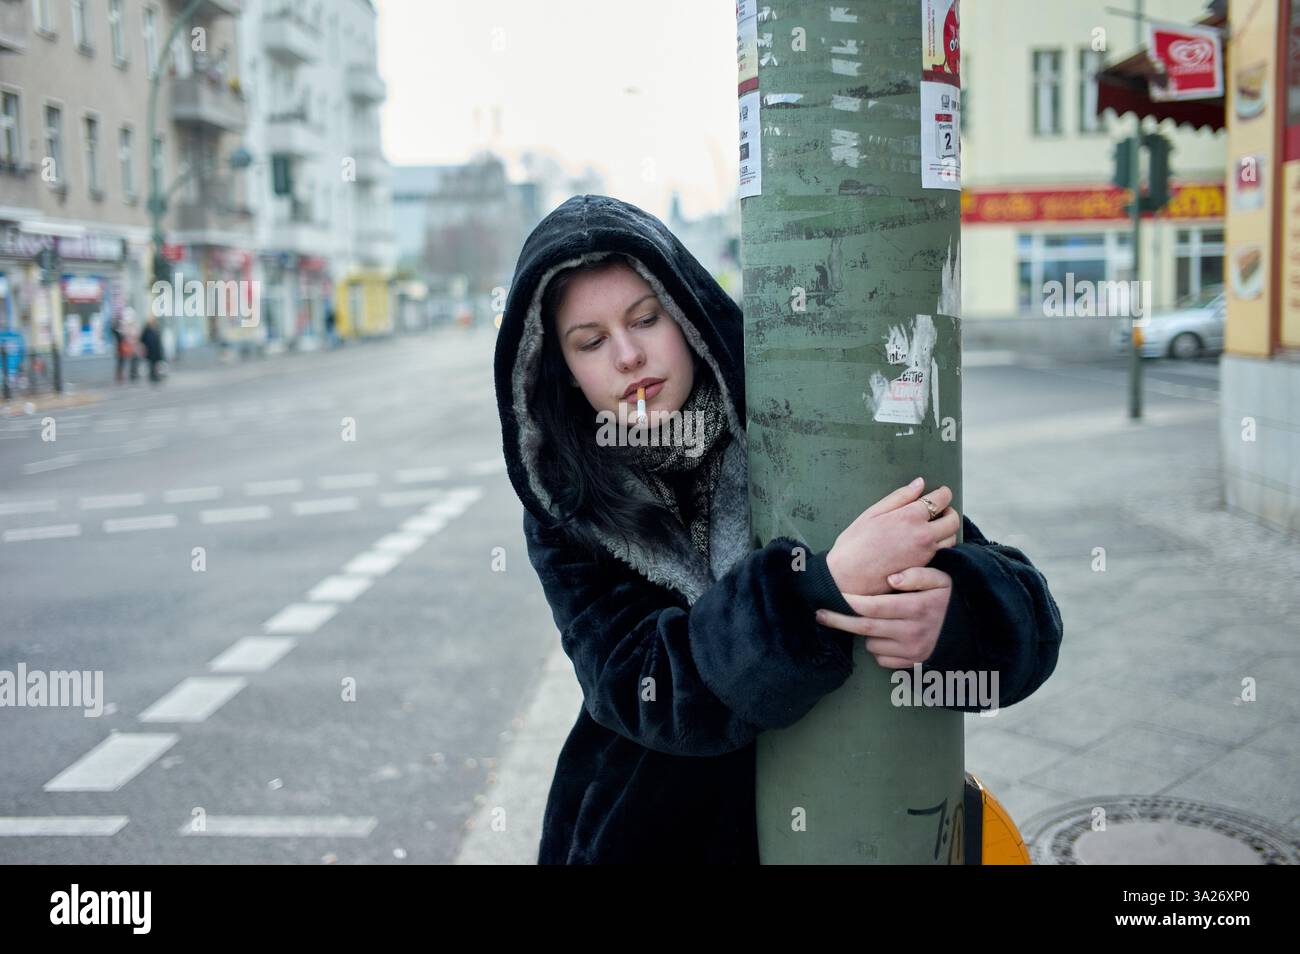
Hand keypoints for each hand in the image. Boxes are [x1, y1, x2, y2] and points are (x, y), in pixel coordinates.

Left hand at [814, 566, 952, 667]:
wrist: (973, 627)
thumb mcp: (941, 578)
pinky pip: (882, 659)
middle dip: (838, 620)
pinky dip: (878, 648)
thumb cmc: (950, 597)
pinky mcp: (913, 663)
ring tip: (874, 619)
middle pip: (864, 628)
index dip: (849, 602)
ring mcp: (912, 651)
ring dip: (865, 632)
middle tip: (820, 614)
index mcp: (916, 608)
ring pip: (871, 644)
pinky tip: (886, 635)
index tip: (834, 595)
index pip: (873, 607)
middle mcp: (912, 632)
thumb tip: (892, 579)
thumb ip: (917, 575)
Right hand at [825, 478, 959, 596]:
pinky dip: (941, 546)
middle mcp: (923, 535)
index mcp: (910, 516)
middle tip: (941, 511)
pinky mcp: (924, 569)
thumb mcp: (872, 513)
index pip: (941, 499)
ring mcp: (926, 554)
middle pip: (953, 519)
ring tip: (934, 528)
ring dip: (947, 531)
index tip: (941, 493)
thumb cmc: (854, 543)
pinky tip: (927, 544)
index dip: (944, 493)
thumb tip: (920, 483)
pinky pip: (943, 554)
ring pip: (951, 539)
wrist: (847, 578)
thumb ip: (899, 497)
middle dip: (950, 512)